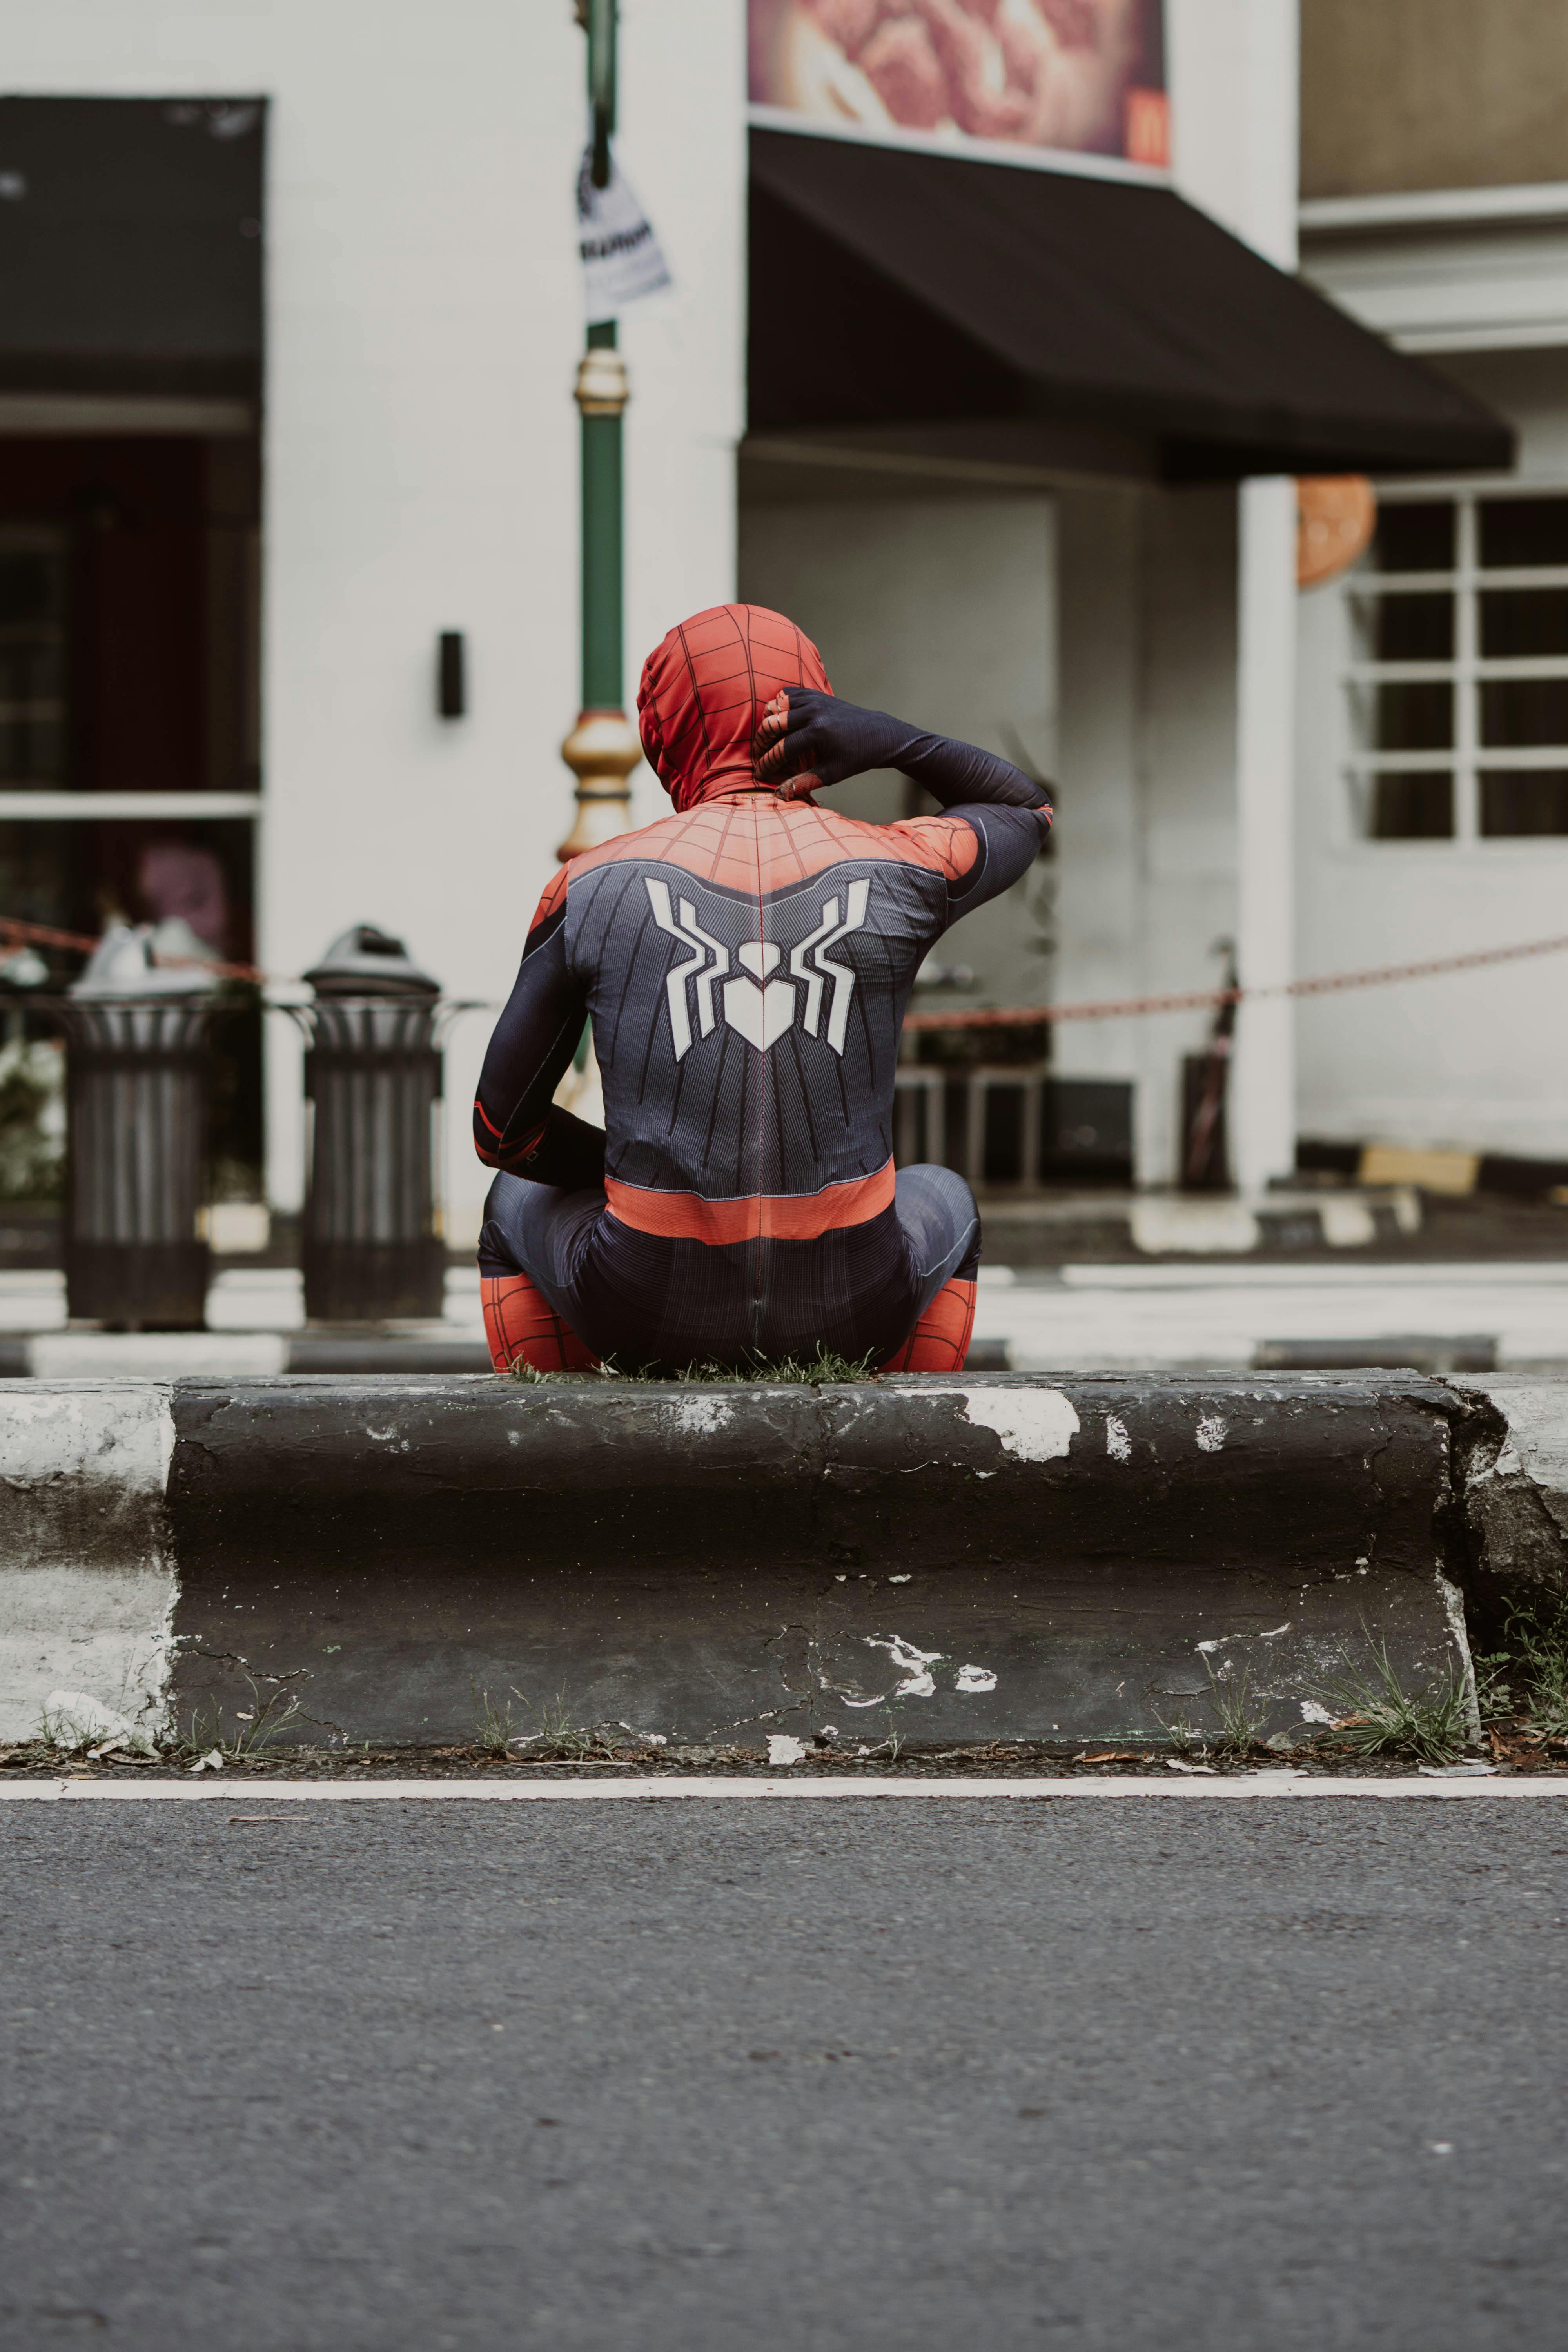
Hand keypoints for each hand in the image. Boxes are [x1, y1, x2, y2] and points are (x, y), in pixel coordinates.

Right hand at [751, 688, 909, 797]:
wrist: (879, 734)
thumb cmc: (856, 757)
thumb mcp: (832, 773)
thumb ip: (804, 782)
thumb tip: (780, 793)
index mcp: (819, 732)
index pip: (782, 748)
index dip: (768, 763)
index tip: (760, 773)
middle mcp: (814, 711)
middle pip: (773, 724)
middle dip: (762, 742)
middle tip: (760, 755)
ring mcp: (814, 699)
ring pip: (776, 705)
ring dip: (768, 722)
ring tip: (768, 739)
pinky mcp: (816, 694)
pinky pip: (787, 694)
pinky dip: (779, 705)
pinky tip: (780, 721)